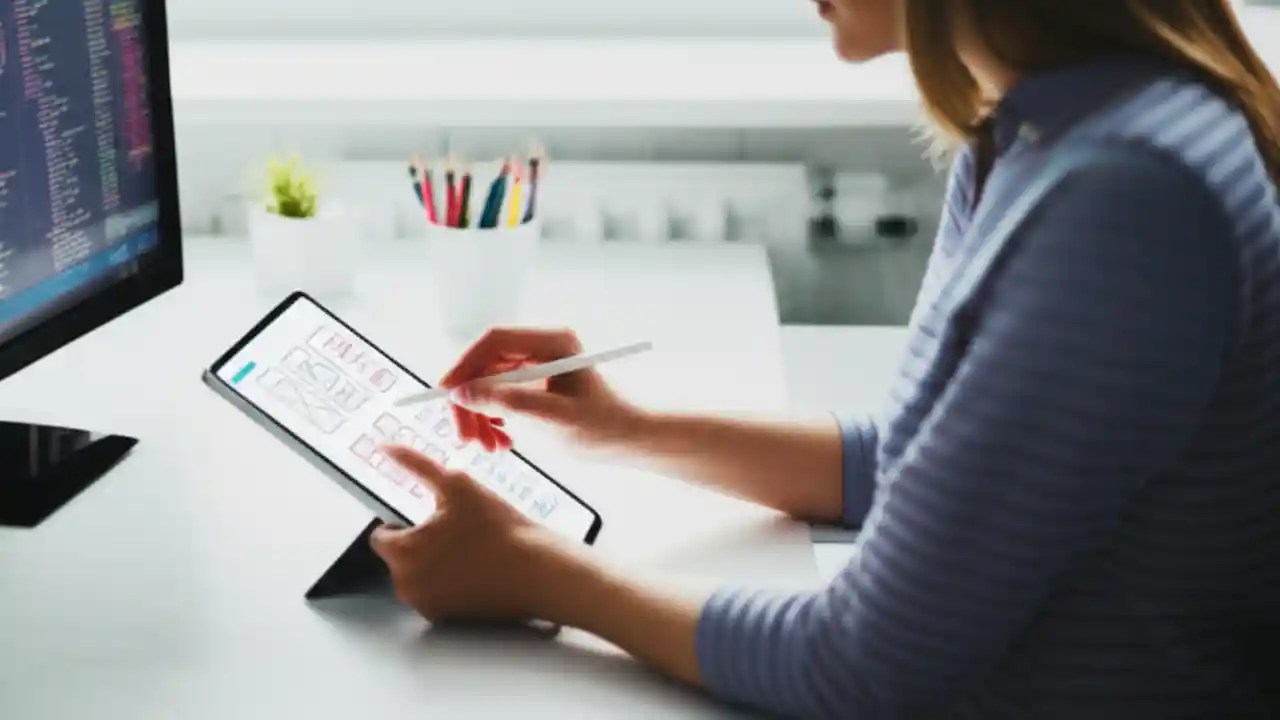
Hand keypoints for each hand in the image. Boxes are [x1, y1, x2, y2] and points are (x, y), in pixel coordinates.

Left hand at [369, 445, 579, 622]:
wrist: (537, 571)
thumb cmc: (497, 526)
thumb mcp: (457, 485)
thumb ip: (417, 465)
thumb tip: (386, 447)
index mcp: (401, 553)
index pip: (382, 535)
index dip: (405, 524)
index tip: (434, 521)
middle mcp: (405, 585)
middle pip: (400, 557)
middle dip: (420, 545)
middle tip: (457, 534)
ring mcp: (425, 606)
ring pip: (418, 576)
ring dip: (432, 564)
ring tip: (469, 552)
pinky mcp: (445, 619)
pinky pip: (435, 594)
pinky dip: (447, 584)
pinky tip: (475, 572)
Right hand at [440, 327, 642, 451]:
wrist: (631, 442)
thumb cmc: (603, 427)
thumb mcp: (552, 419)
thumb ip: (506, 403)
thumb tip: (460, 394)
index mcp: (553, 342)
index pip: (494, 342)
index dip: (464, 366)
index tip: (445, 395)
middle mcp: (542, 347)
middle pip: (487, 365)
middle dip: (471, 402)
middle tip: (465, 437)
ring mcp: (537, 365)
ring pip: (489, 384)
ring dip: (480, 416)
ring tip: (488, 447)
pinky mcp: (535, 385)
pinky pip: (500, 397)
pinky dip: (494, 420)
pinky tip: (502, 443)